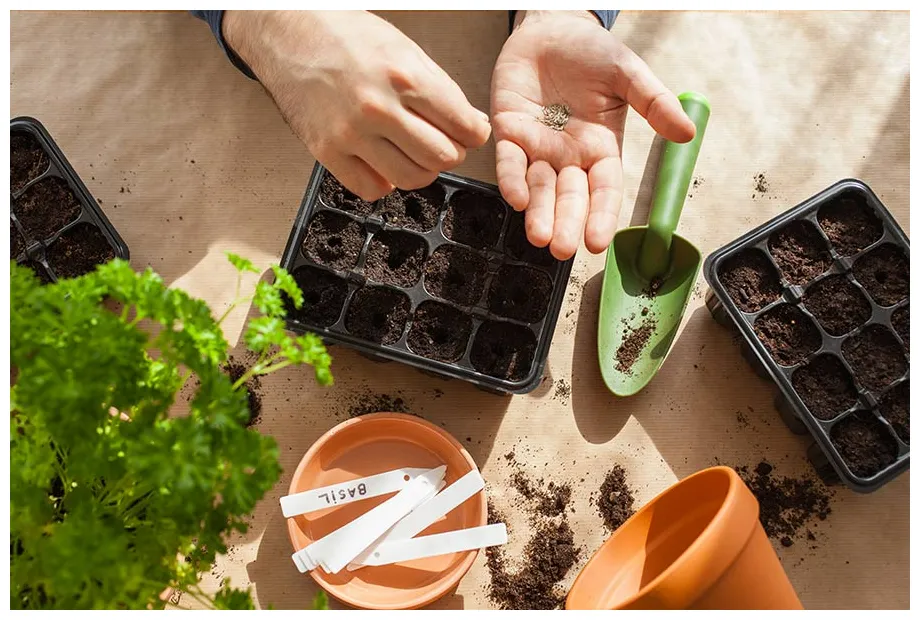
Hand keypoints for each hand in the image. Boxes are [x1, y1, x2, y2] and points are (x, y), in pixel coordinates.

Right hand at [224, 11, 491, 200]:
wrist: (289, 32)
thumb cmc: (347, 36)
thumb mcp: (405, 50)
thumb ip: (441, 90)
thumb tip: (473, 125)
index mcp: (404, 76)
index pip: (464, 127)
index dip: (473, 134)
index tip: (468, 133)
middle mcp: (378, 107)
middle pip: (442, 157)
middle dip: (450, 152)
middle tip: (441, 142)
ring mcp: (350, 133)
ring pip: (411, 178)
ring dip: (421, 170)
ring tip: (413, 153)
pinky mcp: (327, 151)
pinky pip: (372, 189)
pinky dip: (385, 182)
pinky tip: (382, 162)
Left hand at [491, 11, 694, 259]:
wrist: (552, 28)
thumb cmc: (592, 52)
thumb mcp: (629, 74)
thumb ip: (654, 102)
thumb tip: (687, 133)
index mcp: (601, 149)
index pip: (604, 190)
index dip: (602, 216)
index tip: (598, 243)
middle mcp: (569, 156)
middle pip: (570, 197)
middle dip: (566, 224)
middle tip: (563, 250)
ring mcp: (538, 148)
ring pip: (538, 188)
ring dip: (538, 214)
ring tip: (539, 238)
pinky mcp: (509, 133)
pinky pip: (509, 162)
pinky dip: (511, 180)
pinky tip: (516, 199)